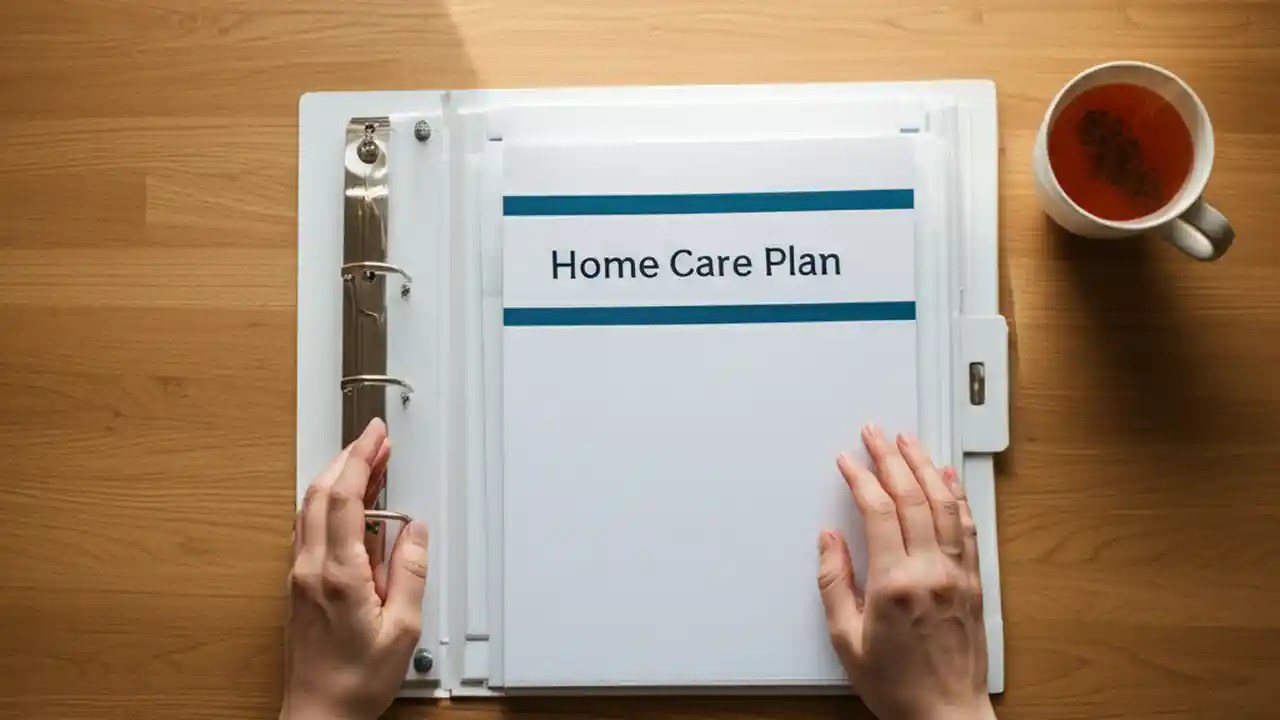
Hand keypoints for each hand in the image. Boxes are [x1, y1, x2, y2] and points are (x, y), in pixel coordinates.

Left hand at [282, 419, 429, 719]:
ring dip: (337, 479)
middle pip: (322, 494)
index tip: (375, 435)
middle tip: (375, 441)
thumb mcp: (403, 630)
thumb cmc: (355, 682)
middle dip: (349, 459)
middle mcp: (310, 569)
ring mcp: (299, 576)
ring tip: (368, 465)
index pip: (346, 499)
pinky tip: (349, 506)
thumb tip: (416, 532)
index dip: (361, 458)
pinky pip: (309, 528)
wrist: (318, 714)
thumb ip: (411, 573)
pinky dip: (329, 504)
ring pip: (310, 508)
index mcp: (338, 575)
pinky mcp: (297, 585)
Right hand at [819, 424, 993, 719]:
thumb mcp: (846, 640)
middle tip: (875, 433)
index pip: (878, 511)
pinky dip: (955, 495)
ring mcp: (957, 574)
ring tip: (909, 440)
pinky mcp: (973, 583)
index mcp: (895, 584)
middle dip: (890, 458)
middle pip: (912, 496)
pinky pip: (965, 526)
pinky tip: (946, 476)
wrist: (947, 717)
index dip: (861, 477)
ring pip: (943, 503)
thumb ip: (834, 584)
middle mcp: (931, 572)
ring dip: (925, 466)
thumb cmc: (897, 687)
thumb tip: (829, 540)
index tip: (847, 460)